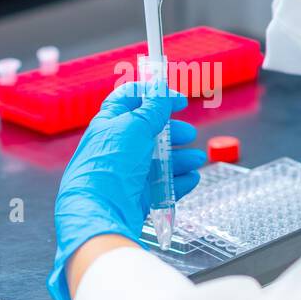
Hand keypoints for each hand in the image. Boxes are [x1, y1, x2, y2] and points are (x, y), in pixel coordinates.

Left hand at [47, 82, 206, 299]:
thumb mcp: (135, 126)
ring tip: (198, 159)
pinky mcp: (137, 194)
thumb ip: (153, 108)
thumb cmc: (112, 163)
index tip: (178, 100)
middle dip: (173, 132)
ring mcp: (128, 172)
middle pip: (150, 132)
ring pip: (159, 160)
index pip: (130, 99)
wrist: (102, 211)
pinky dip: (178, 181)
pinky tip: (192, 178)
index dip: (155, 95)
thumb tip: (161, 89)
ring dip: (182, 157)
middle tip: (188, 133)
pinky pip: (162, 185)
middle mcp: (118, 147)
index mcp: (110, 123)